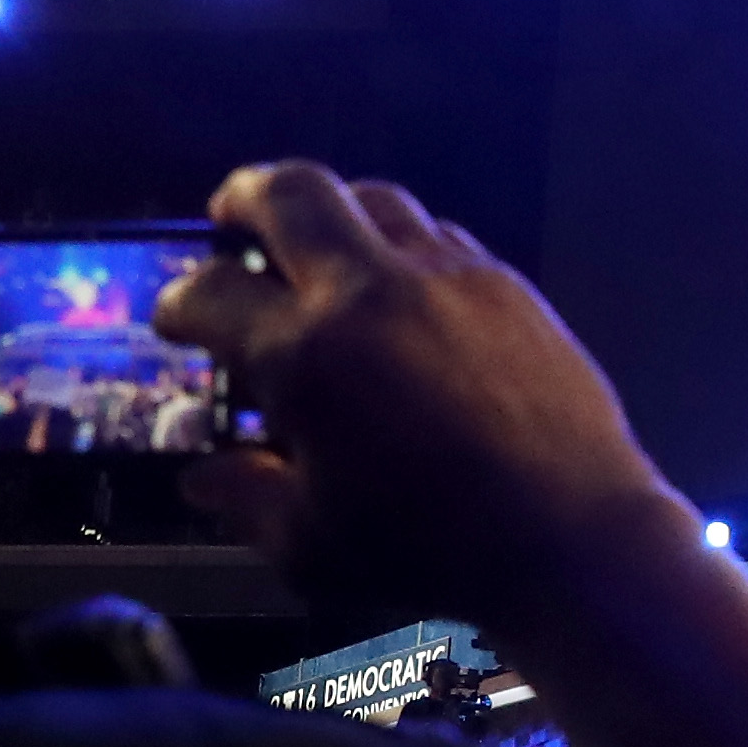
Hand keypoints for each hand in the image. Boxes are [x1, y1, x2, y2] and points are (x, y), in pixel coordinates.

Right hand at [152, 163, 695, 637]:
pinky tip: (398, 280)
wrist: (572, 536)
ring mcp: (445, 276)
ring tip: (314, 240)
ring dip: (329, 210)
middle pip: (290, 194)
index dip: (179, 303)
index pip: (212, 296)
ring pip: (371, 198)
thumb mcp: (314, 547)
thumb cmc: (432, 552)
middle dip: (242, 196)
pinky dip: (399, 243)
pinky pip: (437, 233)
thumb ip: (249, 500)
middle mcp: (369, 290)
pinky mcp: (505, 283)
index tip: (175, 319)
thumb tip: (203, 478)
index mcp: (306, 353)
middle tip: (226, 216)